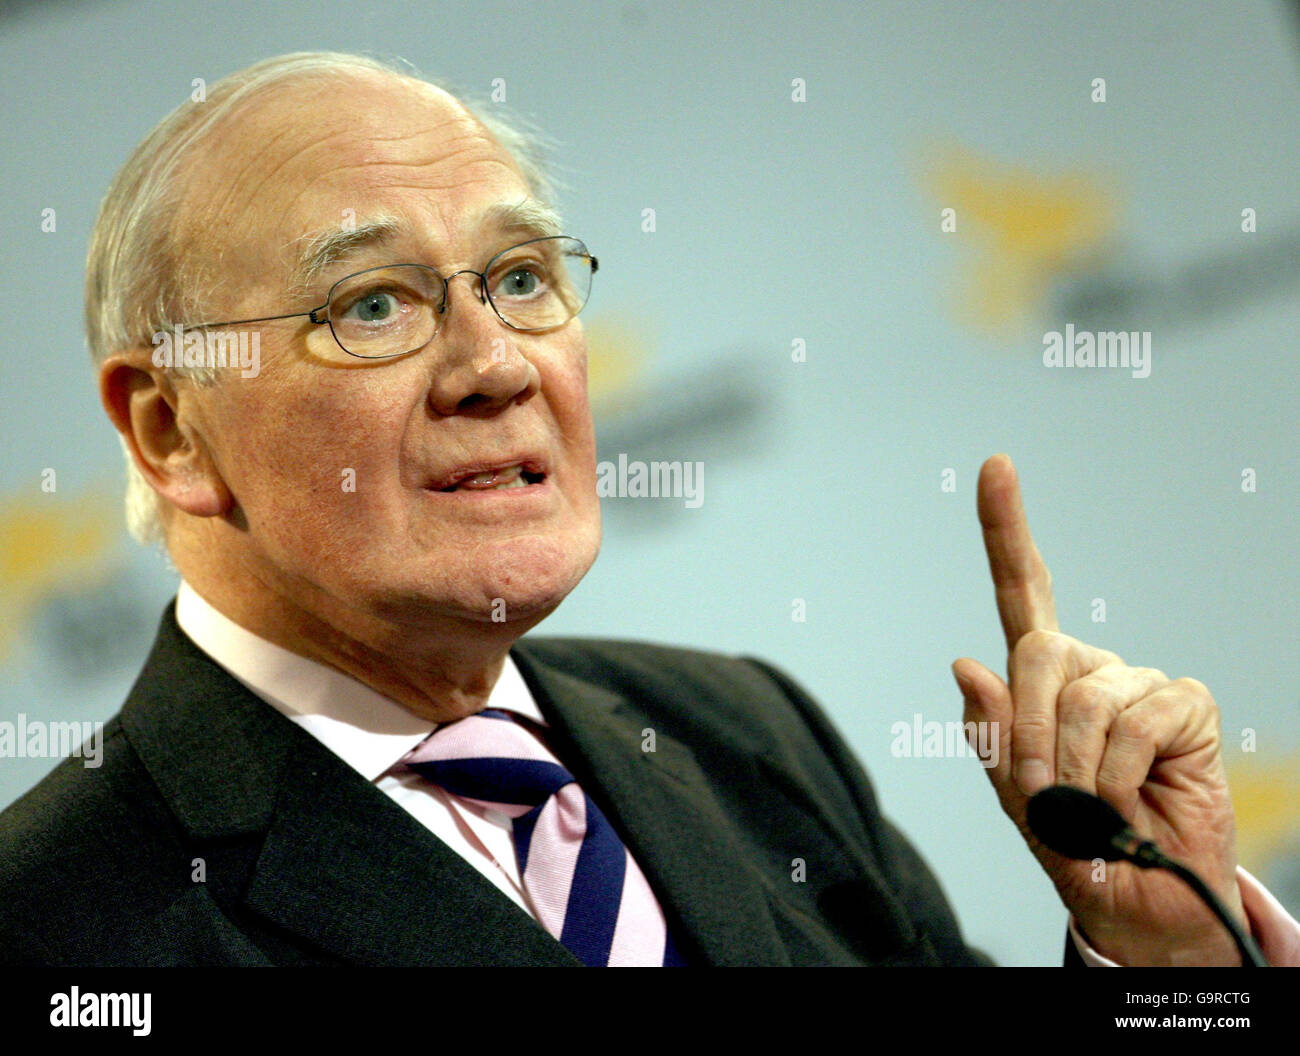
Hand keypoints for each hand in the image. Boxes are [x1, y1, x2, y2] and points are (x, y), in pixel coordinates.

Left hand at [952, 454, 1245, 965]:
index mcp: (1042, 681)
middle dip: (1028, 733)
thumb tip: (966, 662)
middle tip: (1043, 793)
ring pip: (1085, 697)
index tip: (995, 464)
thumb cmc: (1078, 846)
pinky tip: (1133, 798)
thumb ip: (991, 736)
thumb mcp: (1017, 800)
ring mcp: (1140, 683)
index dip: (1006, 529)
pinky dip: (1120, 772)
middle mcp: (1091, 668)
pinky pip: (1135, 720)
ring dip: (1075, 768)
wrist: (1141, 902)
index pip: (1022, 592)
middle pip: (1037, 653)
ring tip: (1092, 807)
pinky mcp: (1186, 706)